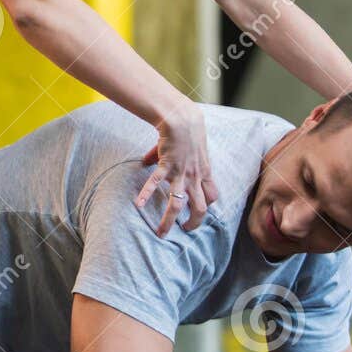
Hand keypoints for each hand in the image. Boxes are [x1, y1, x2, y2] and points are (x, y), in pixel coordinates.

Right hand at [137, 101, 219, 236]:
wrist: (182, 118)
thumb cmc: (185, 132)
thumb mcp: (187, 148)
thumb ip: (170, 158)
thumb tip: (146, 161)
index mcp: (204, 173)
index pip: (212, 196)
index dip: (207, 206)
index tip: (197, 212)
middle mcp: (195, 177)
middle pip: (200, 208)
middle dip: (194, 223)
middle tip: (184, 230)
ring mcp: (182, 173)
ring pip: (178, 203)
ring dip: (169, 221)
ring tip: (161, 233)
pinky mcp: (168, 166)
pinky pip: (156, 183)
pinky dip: (147, 194)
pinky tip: (138, 204)